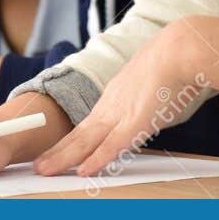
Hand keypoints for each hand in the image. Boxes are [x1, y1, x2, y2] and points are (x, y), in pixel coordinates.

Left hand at [33, 19, 209, 177]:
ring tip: (44, 169)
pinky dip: (97, 159)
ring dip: (64, 157)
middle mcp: (112, 104)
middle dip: (58, 151)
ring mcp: (121, 113)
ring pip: (86, 140)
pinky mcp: (135, 122)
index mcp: (117, 95)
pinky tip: (83, 171)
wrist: (179, 49)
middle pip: (80, 133)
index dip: (73, 139)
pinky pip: (112, 145)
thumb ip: (149, 96)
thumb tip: (155, 105)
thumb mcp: (155, 80)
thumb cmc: (174, 61)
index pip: (90, 123)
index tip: (59, 151)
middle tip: (39, 165)